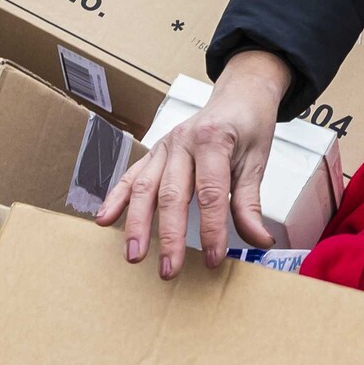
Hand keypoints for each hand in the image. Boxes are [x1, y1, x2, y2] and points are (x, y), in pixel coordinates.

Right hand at [96, 49, 289, 273]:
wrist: (238, 94)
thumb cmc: (248, 126)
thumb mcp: (257, 161)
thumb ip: (251, 204)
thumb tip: (259, 242)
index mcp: (214, 140)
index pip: (211, 192)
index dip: (211, 229)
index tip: (212, 259)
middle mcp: (183, 142)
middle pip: (172, 193)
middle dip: (169, 236)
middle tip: (169, 270)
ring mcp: (164, 146)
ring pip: (146, 187)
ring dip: (137, 223)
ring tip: (133, 255)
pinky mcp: (154, 152)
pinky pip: (132, 175)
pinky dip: (116, 197)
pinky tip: (104, 219)